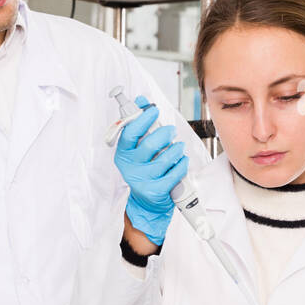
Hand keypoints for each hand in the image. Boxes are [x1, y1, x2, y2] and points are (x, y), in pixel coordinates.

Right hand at [112, 95, 187, 244]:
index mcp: (123, 154)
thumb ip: (141, 125)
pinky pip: (175, 172)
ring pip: (165, 158)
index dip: (142, 119)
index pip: (129, 132)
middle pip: (150, 144)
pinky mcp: (156, 191)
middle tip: (170, 131)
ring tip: (178, 149)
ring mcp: (142, 180)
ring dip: (176, 150)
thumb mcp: (138, 149)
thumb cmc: (145, 171)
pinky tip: (180, 163)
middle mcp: (130, 167)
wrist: (146, 204)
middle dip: (164, 134)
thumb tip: (141, 100)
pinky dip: (182, 165)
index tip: (153, 110)